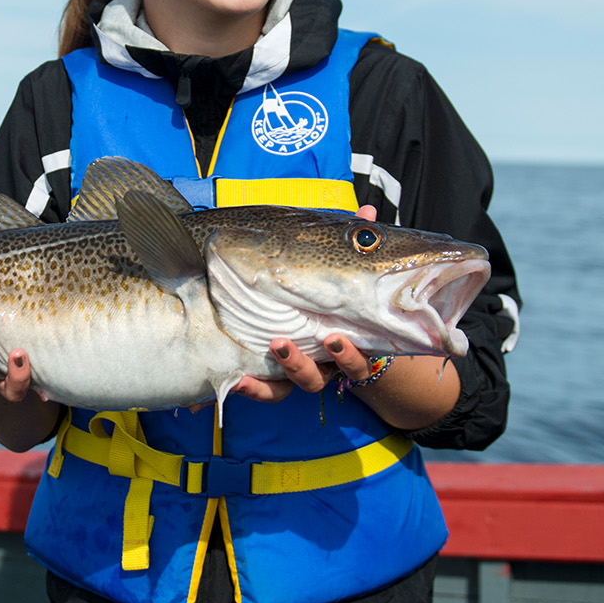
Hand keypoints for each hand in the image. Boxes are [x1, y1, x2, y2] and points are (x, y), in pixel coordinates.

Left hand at [225, 203, 382, 404]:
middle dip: (303, 364)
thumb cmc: (335, 295)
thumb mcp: (343, 269)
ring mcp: (295, 370)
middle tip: (285, 343)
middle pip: (317, 377)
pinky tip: (235, 382)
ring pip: (289, 385)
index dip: (346, 355)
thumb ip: (356, 244)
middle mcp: (321, 365)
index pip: (353, 361)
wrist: (319, 320)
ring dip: (277, 373)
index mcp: (343, 345)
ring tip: (269, 346)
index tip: (333, 337)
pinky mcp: (270, 374)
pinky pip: (264, 390)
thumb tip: (368, 212)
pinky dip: (252, 389)